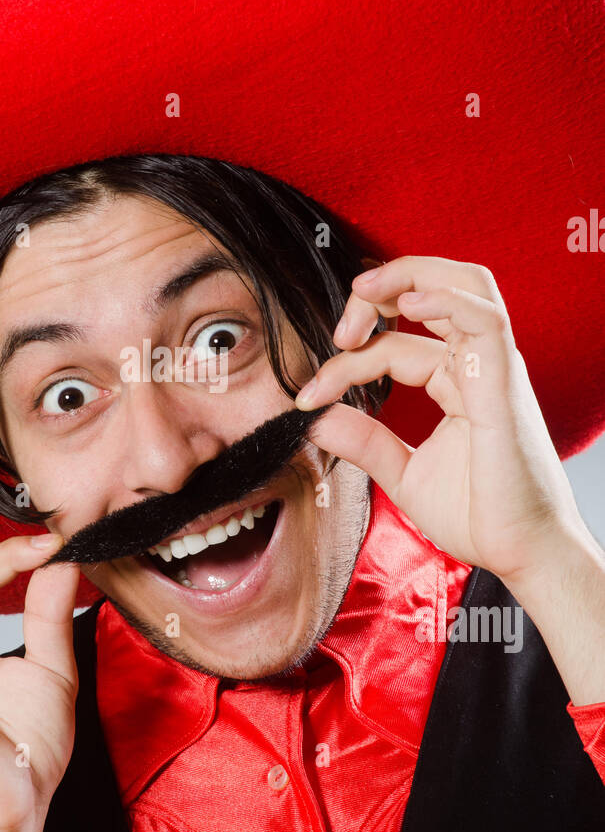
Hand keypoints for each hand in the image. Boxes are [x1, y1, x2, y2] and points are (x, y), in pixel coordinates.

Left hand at [295, 255, 585, 584]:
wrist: (523, 556)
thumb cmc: (479, 516)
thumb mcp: (404, 473)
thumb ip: (363, 441)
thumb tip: (314, 418)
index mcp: (456, 380)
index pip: (395, 344)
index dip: (346, 362)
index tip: (307, 396)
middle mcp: (477, 365)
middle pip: (437, 287)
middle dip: (381, 290)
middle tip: (339, 329)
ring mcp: (494, 371)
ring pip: (466, 285)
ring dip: (409, 275)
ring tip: (362, 293)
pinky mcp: (504, 387)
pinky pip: (484, 321)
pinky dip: (446, 299)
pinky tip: (408, 301)